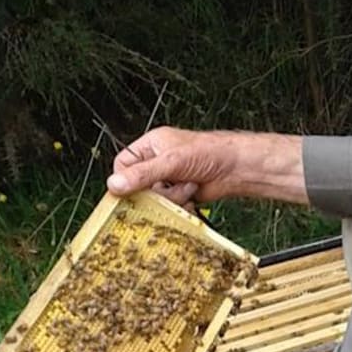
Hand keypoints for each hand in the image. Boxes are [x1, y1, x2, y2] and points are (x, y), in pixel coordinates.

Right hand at [106, 126, 239, 204]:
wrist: (236, 168)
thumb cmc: (210, 152)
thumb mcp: (171, 161)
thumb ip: (142, 174)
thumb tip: (114, 184)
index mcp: (150, 146)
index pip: (123, 165)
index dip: (125, 180)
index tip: (130, 192)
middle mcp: (157, 161)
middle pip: (138, 186)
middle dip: (155, 191)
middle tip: (166, 189)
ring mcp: (168, 178)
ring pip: (154, 198)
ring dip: (171, 197)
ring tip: (187, 186)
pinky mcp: (178, 193)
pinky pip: (167, 206)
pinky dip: (179, 204)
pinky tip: (191, 195)